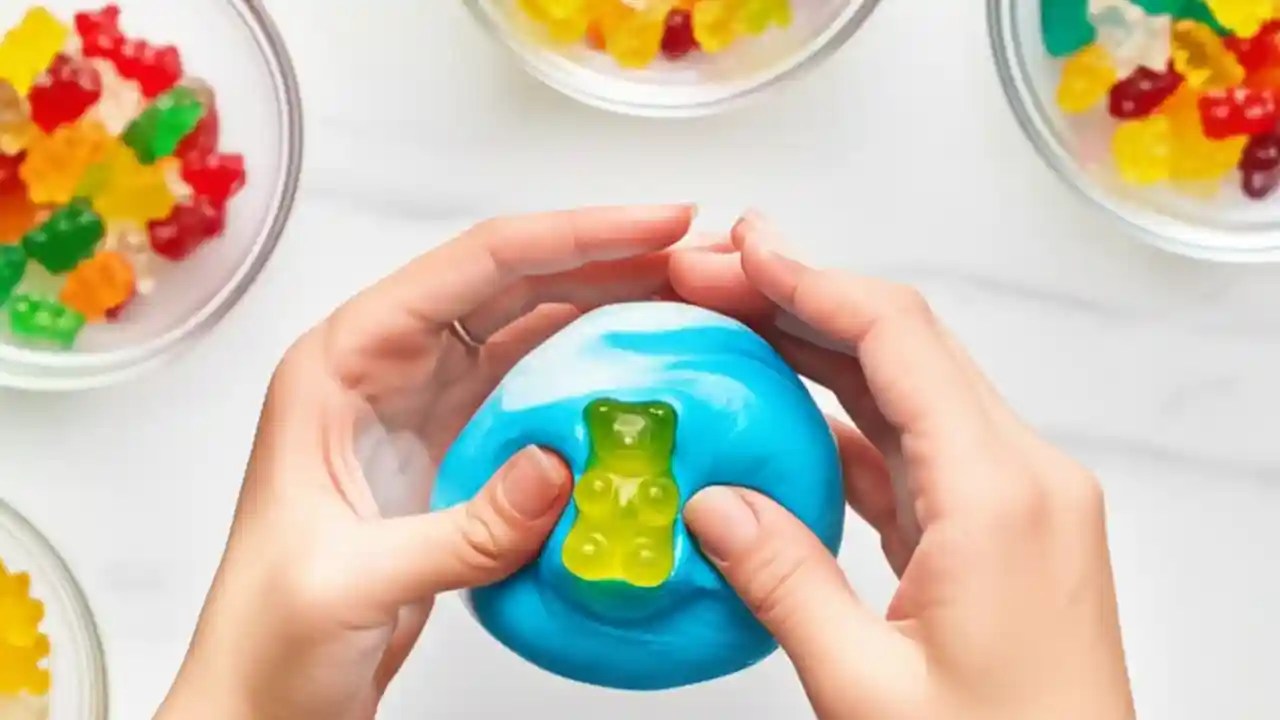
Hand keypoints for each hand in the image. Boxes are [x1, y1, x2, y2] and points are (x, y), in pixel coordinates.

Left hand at [156, 205, 697, 719]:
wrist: (262, 704)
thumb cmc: (267, 641)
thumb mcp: (350, 584)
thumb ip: (461, 530)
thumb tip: (559, 467)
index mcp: (340, 365)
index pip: (469, 271)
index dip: (571, 237)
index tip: (652, 227)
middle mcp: (384, 370)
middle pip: (510, 284)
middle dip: (604, 258)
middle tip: (690, 255)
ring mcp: (424, 410)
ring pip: (528, 330)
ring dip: (604, 308)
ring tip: (683, 298)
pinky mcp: (458, 455)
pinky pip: (535, 393)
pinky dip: (590, 377)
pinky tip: (638, 375)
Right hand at [670, 212, 1134, 719]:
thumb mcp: (868, 690)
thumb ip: (784, 584)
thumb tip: (712, 504)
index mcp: (1002, 497)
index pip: (898, 341)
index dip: (811, 281)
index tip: (741, 253)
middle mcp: (1022, 481)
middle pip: (904, 347)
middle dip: (804, 298)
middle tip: (717, 276)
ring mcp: (1014, 504)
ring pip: (906, 392)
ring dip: (820, 353)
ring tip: (736, 326)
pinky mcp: (995, 533)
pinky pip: (912, 451)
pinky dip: (844, 423)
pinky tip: (783, 417)